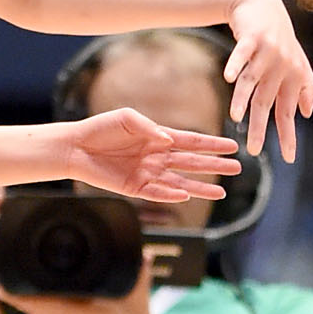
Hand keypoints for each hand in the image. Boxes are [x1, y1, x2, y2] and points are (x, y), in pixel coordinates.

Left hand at [0, 252, 161, 313]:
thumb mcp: (137, 299)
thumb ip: (138, 271)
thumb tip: (143, 251)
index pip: (36, 304)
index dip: (16, 293)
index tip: (1, 282)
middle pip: (35, 310)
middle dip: (26, 293)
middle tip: (17, 275)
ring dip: (38, 304)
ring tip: (34, 286)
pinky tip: (57, 306)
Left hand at [69, 108, 242, 201]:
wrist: (75, 147)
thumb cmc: (100, 128)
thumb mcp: (127, 118)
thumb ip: (150, 128)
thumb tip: (169, 141)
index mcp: (158, 137)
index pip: (192, 142)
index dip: (212, 144)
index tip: (232, 146)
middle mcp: (157, 156)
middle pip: (192, 162)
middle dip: (214, 165)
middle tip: (237, 169)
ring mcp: (147, 173)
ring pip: (180, 182)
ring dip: (200, 186)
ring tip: (221, 192)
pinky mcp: (134, 188)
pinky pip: (156, 193)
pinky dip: (170, 195)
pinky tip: (186, 195)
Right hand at [225, 0, 312, 162]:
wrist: (262, 4)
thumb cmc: (278, 38)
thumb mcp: (295, 62)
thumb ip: (303, 88)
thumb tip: (306, 114)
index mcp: (291, 77)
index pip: (288, 112)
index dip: (288, 134)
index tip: (288, 159)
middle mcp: (282, 66)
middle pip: (267, 101)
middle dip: (261, 126)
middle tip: (254, 150)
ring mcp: (267, 51)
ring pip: (253, 80)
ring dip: (243, 98)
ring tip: (235, 118)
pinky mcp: (252, 37)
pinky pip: (242, 53)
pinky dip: (235, 64)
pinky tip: (228, 77)